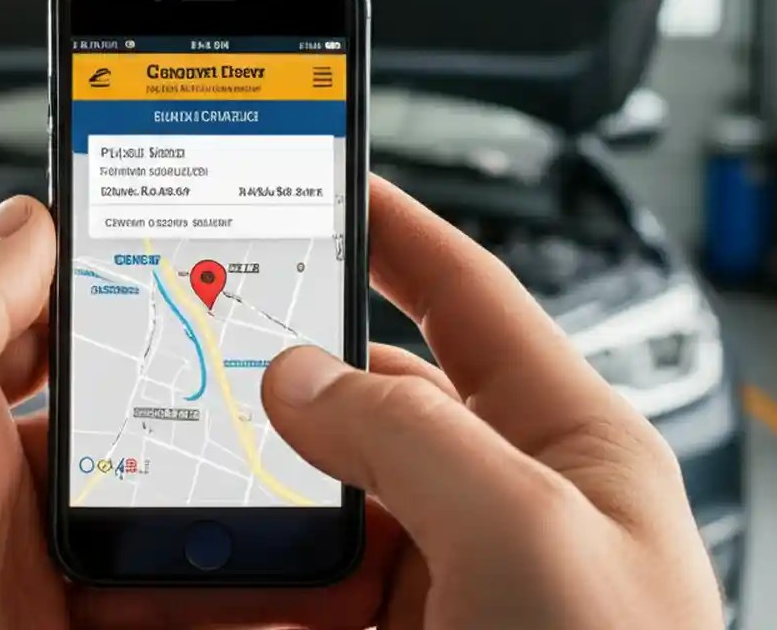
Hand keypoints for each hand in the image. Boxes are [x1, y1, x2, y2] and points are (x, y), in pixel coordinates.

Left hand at [0, 196, 397, 628]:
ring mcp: (28, 561)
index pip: (53, 315)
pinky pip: (166, 600)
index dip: (132, 287)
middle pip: (132, 417)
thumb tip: (30, 219)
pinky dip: (230, 594)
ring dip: (241, 507)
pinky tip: (287, 582)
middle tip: (300, 396)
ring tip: (318, 496)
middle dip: (217, 404)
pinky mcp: (60, 626)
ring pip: (162, 516)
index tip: (219, 272)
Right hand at [256, 177, 725, 627]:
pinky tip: (217, 600)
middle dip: (292, 401)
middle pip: (377, 411)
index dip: (402, 232)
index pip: (473, 301)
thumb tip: (304, 378)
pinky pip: (308, 600)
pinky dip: (256, 598)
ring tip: (205, 520)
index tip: (335, 187)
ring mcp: (458, 578)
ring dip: (260, 515)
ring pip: (330, 512)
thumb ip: (412, 437)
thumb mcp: (527, 535)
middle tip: (216, 382)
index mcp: (572, 443)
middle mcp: (510, 504)